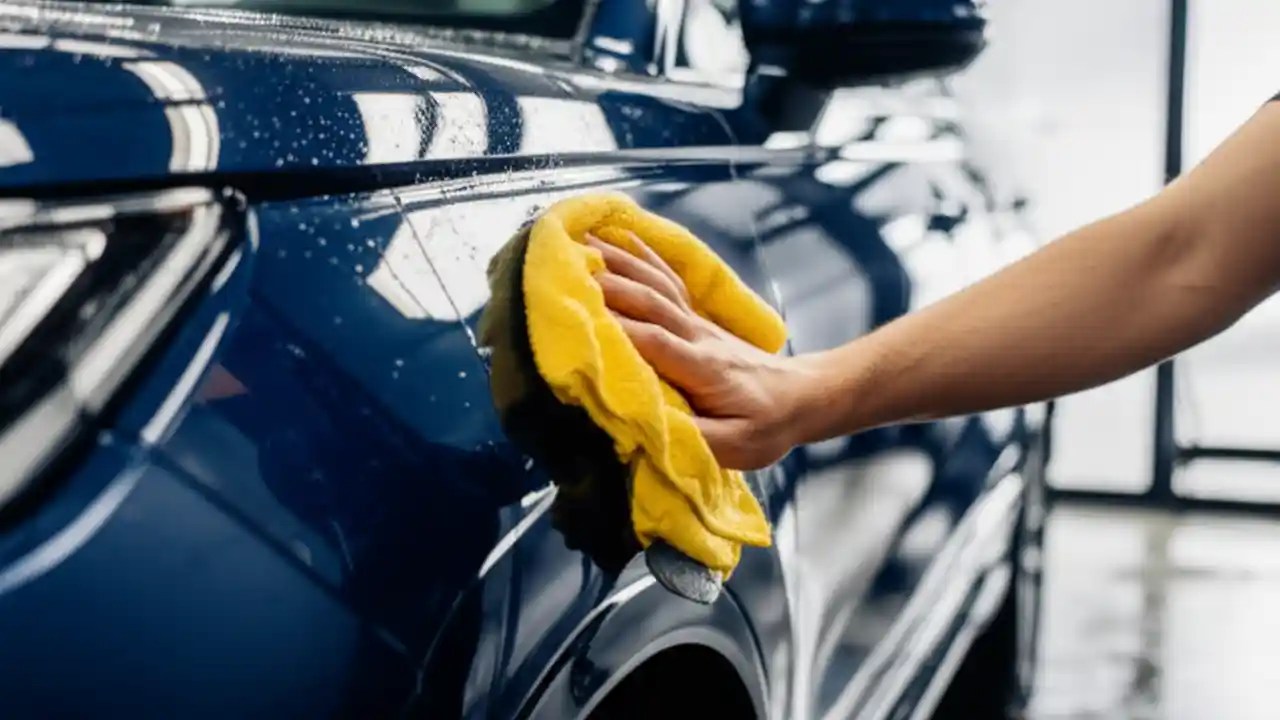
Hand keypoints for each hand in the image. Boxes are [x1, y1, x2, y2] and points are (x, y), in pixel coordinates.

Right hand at [587, 234, 811, 469]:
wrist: (802, 397)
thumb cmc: (766, 425)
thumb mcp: (738, 447)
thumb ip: (696, 438)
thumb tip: (650, 431)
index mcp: (703, 367)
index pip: (656, 342)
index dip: (620, 329)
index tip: (582, 318)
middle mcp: (697, 336)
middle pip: (650, 302)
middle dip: (610, 285)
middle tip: (569, 269)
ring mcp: (697, 323)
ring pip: (655, 284)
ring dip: (619, 261)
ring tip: (583, 243)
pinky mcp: (697, 318)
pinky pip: (667, 280)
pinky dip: (644, 256)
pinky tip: (622, 237)